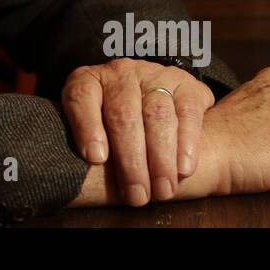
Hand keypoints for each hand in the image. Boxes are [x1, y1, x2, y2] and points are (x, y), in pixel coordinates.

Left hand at [60, 57, 215, 205]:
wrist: (154, 97)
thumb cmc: (113, 124)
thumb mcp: (94, 126)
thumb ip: (91, 145)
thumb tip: (93, 179)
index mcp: (90, 80)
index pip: (81, 96)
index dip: (86, 126)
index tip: (95, 158)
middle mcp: (121, 73)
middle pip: (123, 114)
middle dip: (131, 160)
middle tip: (137, 196)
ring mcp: (155, 76)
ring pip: (157, 114)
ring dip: (161, 158)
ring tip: (162, 190)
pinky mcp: (186, 85)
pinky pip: (188, 113)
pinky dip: (186, 144)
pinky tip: (183, 170)